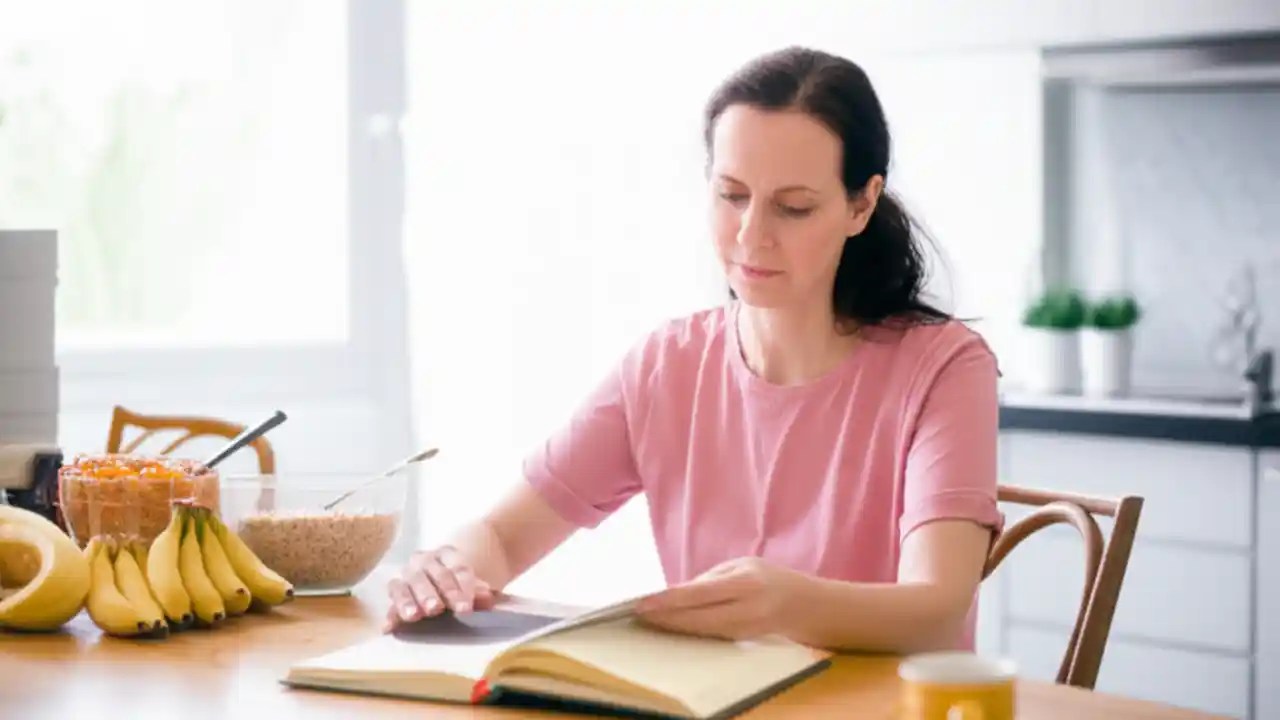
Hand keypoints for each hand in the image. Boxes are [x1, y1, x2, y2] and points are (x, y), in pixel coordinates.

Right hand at [384, 545, 496, 631]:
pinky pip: (391, 602)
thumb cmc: (462, 584)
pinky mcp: (397, 593)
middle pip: (433, 575)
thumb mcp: (474, 585)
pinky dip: (390, 614)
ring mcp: (408, 575)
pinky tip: (388, 627)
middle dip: (436, 594)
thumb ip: (480, 591)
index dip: (462, 588)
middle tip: (437, 609)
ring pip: (407, 584)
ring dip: (409, 600)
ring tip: (414, 615)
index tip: (466, 608)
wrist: (448, 580)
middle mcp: (425, 561)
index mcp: (448, 554)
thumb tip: (485, 598)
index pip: (457, 568)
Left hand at [634, 557, 807, 640]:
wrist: (806, 605)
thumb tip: (673, 594)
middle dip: (665, 618)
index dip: (669, 601)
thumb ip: (709, 580)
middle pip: (698, 619)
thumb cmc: (768, 578)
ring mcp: (746, 629)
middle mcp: (747, 609)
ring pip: (702, 632)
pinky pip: (710, 637)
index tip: (642, 602)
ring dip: (673, 627)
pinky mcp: (743, 642)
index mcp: (746, 583)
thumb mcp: (741, 566)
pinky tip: (671, 628)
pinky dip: (688, 633)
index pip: (700, 594)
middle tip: (637, 615)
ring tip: (648, 621)